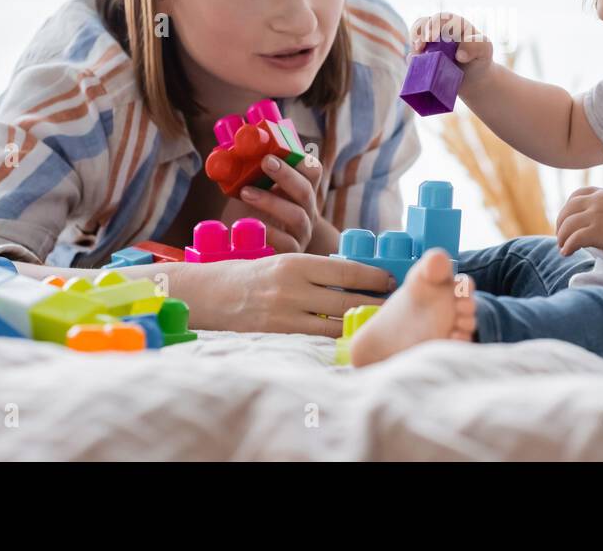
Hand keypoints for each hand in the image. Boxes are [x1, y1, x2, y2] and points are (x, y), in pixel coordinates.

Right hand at [185, 253, 394, 336]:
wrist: (209, 295)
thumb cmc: (251, 275)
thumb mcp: (283, 263)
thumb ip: (314, 272)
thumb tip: (354, 279)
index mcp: (295, 263)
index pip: (345, 271)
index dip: (373, 277)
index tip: (389, 279)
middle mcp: (291, 288)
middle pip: (345, 299)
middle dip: (373, 302)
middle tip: (393, 303)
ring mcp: (284, 315)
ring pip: (335, 323)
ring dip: (358, 322)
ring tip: (377, 321)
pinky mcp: (277, 336)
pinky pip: (315, 339)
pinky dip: (335, 338)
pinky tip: (349, 337)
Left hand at [236, 153, 322, 253]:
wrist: (251, 247)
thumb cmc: (252, 213)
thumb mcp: (253, 190)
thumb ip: (248, 174)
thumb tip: (226, 155)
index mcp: (300, 190)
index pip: (313, 171)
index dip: (300, 160)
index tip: (277, 152)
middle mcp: (306, 210)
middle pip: (306, 191)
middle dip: (286, 175)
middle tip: (265, 162)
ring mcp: (302, 232)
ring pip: (297, 216)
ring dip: (272, 201)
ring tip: (246, 192)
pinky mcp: (292, 251)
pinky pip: (287, 243)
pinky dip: (270, 232)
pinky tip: (251, 225)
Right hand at [409, 11, 493, 89]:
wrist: (475, 78)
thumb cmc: (480, 58)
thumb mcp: (485, 50)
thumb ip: (476, 46)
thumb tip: (459, 55)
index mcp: (452, 23)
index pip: (439, 19)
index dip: (432, 26)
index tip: (430, 38)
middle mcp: (437, 31)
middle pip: (421, 24)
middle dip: (417, 33)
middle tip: (419, 47)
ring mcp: (428, 45)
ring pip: (415, 40)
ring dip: (413, 48)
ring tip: (417, 58)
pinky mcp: (423, 59)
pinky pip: (413, 57)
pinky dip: (412, 61)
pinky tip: (417, 66)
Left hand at [554, 187, 602, 268]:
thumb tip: (592, 220)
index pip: (577, 195)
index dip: (567, 209)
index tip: (566, 222)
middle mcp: (600, 201)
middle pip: (568, 209)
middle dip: (560, 224)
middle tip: (561, 238)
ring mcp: (599, 215)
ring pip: (568, 224)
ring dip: (562, 237)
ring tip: (564, 248)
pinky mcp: (600, 232)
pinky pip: (575, 238)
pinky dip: (568, 246)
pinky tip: (567, 253)